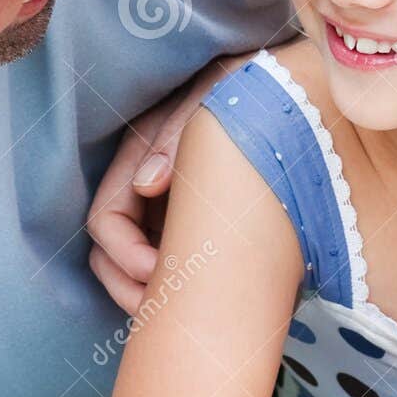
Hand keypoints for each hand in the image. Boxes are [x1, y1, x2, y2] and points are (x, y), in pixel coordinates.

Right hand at [87, 54, 249, 314]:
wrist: (290, 88)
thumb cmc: (253, 87)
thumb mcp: (216, 98)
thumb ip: (177, 138)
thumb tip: (146, 183)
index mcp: (138, 154)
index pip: (106, 221)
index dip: (126, 256)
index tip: (162, 273)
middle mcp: (143, 182)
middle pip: (108, 253)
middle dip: (130, 287)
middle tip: (168, 310)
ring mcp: (166, 202)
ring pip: (132, 264)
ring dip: (148, 291)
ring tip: (183, 309)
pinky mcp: (192, 218)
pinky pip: (169, 260)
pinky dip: (177, 281)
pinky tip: (206, 293)